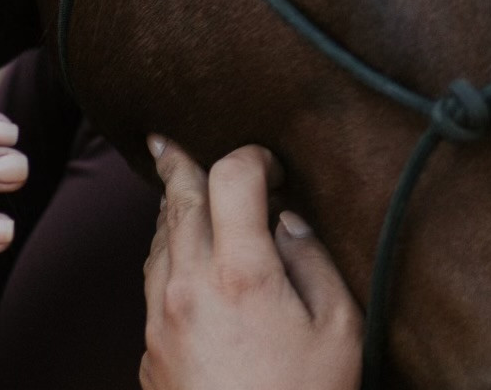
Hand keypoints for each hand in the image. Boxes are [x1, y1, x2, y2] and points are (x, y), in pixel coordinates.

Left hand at [141, 138, 360, 389]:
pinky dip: (165, 253)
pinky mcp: (149, 352)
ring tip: (178, 188)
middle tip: (172, 138)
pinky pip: (152, 283)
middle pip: (179, 201)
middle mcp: (188, 286)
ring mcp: (160, 320)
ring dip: (171, 208)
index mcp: (242, 271)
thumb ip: (316, 261)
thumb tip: (289, 221)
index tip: (274, 164)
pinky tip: (180, 255)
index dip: (253, 156)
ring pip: (156, 242)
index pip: (232, 177)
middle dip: (181, 164)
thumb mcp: (340, 328)